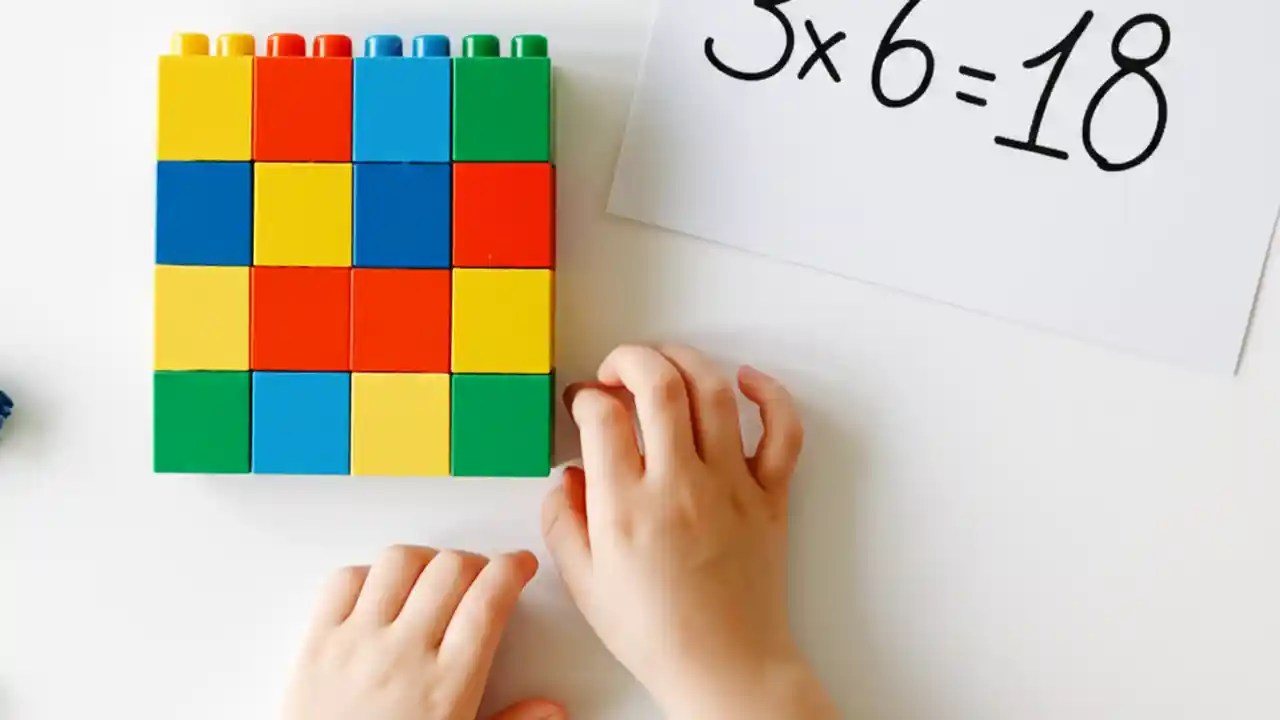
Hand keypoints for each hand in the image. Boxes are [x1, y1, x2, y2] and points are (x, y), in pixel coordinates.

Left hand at [283, 546, 562, 719]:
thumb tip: (551, 710)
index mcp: (447, 686)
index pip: (489, 600)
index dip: (512, 569)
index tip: (519, 566)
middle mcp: (403, 654)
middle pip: (451, 569)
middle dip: (475, 563)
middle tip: (481, 577)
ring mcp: (357, 643)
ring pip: (399, 562)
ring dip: (425, 561)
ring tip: (432, 578)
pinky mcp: (318, 643)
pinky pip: (345, 581)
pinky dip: (368, 575)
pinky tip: (381, 592)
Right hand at [542, 345, 836, 718]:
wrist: (725, 669)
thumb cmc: (656, 633)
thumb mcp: (585, 583)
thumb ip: (563, 521)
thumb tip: (567, 475)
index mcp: (625, 508)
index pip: (603, 416)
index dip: (585, 396)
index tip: (582, 402)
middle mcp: (679, 486)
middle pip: (658, 383)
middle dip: (629, 358)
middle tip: (616, 370)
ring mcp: (730, 486)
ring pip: (713, 391)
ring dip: (684, 359)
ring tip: (664, 363)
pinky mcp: (769, 495)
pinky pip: (781, 431)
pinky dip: (769, 393)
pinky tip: (744, 380)